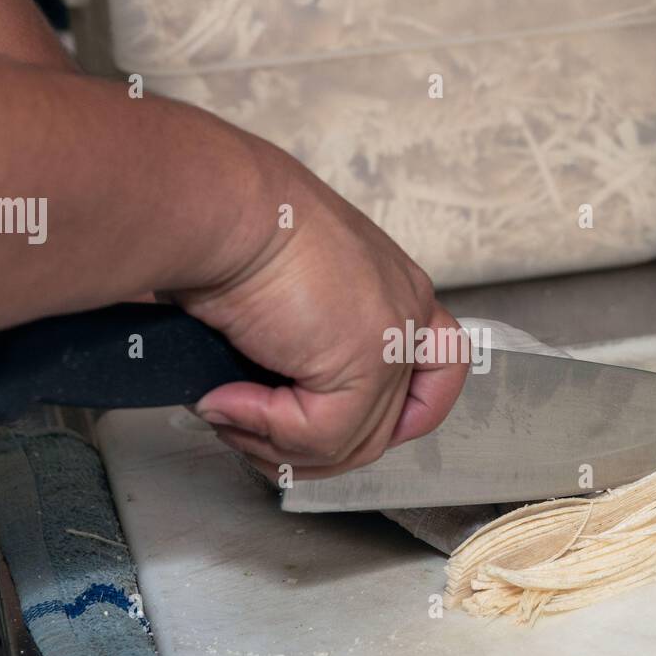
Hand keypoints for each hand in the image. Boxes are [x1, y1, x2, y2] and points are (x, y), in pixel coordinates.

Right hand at [167, 136, 467, 479]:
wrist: (218, 206)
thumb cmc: (226, 229)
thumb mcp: (268, 291)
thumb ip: (288, 350)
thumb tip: (263, 411)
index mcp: (389, 287)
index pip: (437, 371)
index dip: (397, 419)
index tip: (330, 433)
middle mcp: (402, 308)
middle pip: (387, 426)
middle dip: (310, 449)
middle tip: (250, 431)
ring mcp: (393, 335)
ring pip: (351, 443)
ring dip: (277, 444)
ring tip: (228, 414)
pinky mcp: (369, 358)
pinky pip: (320, 435)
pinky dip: (264, 429)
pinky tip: (229, 397)